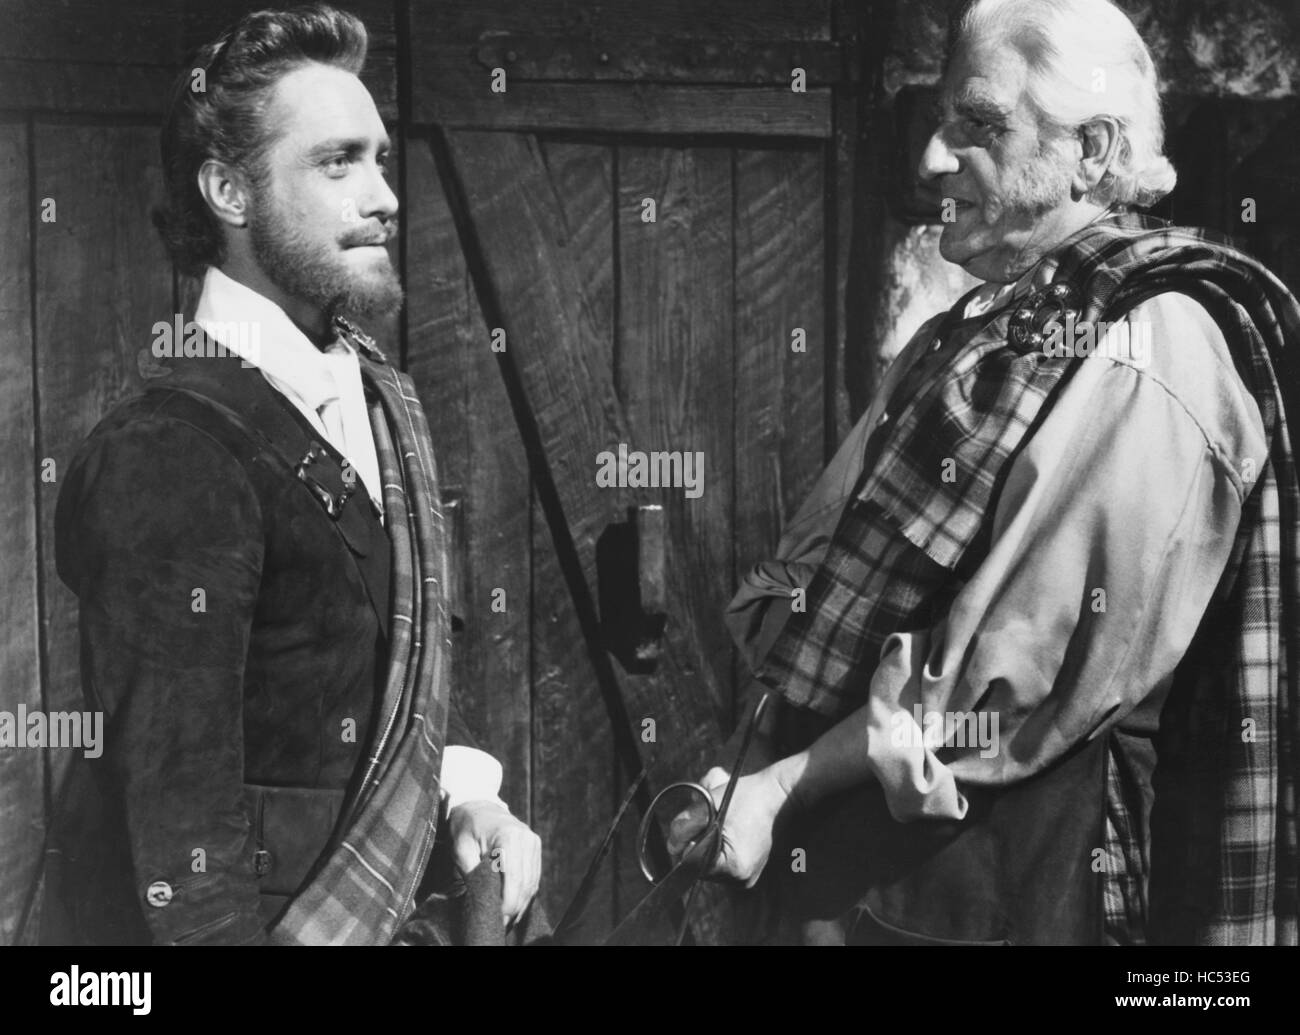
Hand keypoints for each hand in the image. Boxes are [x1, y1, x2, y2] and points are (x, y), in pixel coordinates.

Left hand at [446, 800, 541, 926]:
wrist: (477, 805)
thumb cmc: (465, 826)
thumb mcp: (461, 848)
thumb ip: (473, 873)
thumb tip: (484, 899)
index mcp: (508, 836)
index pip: (513, 878)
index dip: (508, 902)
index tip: (497, 918)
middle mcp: (526, 839)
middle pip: (526, 883)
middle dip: (514, 907)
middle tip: (501, 924)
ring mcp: (533, 842)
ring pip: (533, 882)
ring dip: (522, 903)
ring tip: (507, 919)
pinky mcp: (534, 847)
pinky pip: (534, 876)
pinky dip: (526, 893)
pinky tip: (515, 906)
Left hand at [666, 764, 790, 888]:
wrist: (774, 793)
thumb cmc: (744, 795)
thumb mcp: (708, 804)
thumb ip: (684, 826)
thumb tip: (672, 847)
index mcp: (735, 866)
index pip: (695, 866)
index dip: (687, 846)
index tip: (693, 828)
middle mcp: (743, 878)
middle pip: (701, 867)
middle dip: (697, 844)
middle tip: (706, 820)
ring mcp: (748, 877)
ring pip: (710, 866)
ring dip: (707, 846)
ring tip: (720, 824)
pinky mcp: (749, 871)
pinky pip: (722, 863)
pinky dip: (719, 848)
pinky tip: (727, 831)